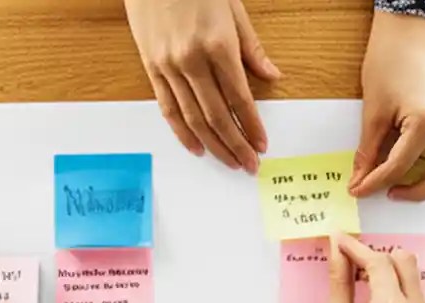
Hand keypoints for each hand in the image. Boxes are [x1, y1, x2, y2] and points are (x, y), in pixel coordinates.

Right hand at [125, 0, 281, 172]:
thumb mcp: (233, 8)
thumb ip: (251, 46)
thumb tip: (272, 75)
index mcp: (218, 44)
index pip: (240, 97)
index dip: (252, 125)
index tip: (262, 144)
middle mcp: (192, 60)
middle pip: (217, 114)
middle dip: (235, 144)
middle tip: (249, 164)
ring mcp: (169, 66)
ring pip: (193, 117)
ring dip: (213, 144)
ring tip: (229, 162)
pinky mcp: (152, 67)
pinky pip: (168, 107)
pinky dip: (182, 131)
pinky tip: (196, 147)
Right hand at [323, 233, 424, 302]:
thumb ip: (340, 283)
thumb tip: (336, 250)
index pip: (377, 263)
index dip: (355, 248)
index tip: (337, 239)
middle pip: (401, 259)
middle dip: (373, 254)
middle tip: (347, 261)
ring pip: (409, 272)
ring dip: (385, 267)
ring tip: (357, 280)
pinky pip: (411, 289)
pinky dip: (392, 282)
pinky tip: (370, 295)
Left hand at [349, 13, 424, 200]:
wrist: (408, 32)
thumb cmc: (390, 61)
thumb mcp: (373, 111)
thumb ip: (368, 151)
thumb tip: (361, 177)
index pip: (401, 166)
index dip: (376, 182)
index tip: (360, 189)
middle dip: (415, 191)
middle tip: (388, 193)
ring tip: (409, 182)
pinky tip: (424, 162)